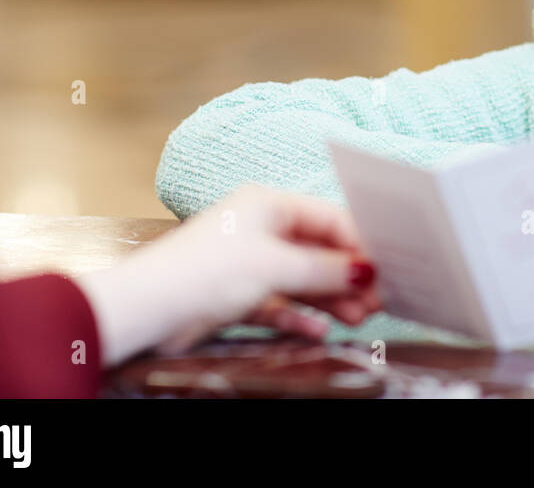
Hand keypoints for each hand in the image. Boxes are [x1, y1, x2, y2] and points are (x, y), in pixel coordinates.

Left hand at [76, 185, 381, 366]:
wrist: (147, 311)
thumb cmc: (204, 271)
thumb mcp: (273, 267)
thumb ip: (323, 270)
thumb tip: (367, 271)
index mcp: (268, 205)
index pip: (328, 217)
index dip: (358, 242)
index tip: (386, 266)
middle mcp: (261, 229)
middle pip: (318, 251)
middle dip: (347, 276)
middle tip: (376, 299)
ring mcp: (251, 263)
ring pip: (303, 280)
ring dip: (330, 299)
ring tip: (358, 317)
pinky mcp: (239, 295)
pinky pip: (281, 304)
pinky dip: (300, 317)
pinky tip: (319, 330)